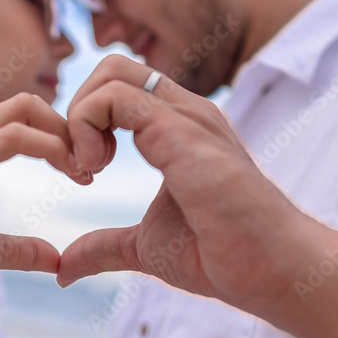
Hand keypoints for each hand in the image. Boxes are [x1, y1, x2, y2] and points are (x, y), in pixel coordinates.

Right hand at [0, 93, 90, 301]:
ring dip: (66, 136)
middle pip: (28, 105)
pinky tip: (70, 172)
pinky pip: (10, 139)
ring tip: (88, 171)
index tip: (87, 172)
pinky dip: (49, 148)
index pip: (23, 118)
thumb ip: (19, 250)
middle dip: (70, 128)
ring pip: (23, 112)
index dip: (62, 136)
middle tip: (96, 166)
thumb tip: (57, 259)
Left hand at [61, 55, 329, 320]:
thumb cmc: (223, 256)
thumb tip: (64, 270)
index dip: (85, 122)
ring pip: (110, 72)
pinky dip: (85, 126)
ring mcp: (186, 116)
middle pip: (112, 67)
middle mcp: (184, 112)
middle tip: (79, 164)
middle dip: (76, 108)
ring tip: (87, 169)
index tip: (83, 173)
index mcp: (178, 128)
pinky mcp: (181, 131)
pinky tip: (94, 171)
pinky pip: (114, 97)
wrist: (274, 271)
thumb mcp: (145, 247)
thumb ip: (105, 247)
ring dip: (78, 117)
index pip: (119, 88)